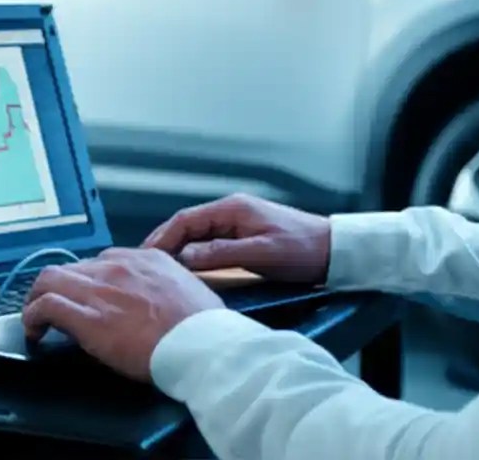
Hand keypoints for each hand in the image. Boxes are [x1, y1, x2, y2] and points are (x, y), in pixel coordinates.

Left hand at [21, 247, 223, 381]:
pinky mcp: (88, 317)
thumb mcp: (189, 289)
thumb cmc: (203, 326)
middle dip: (60, 287)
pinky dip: (33, 316)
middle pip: (73, 267)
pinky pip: (46, 305)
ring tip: (37, 317)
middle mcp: (118, 266)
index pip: (103, 261)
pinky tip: (35, 331)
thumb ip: (168, 287)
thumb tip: (161, 301)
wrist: (202, 343)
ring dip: (38, 297)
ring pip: (50, 279)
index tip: (89, 297)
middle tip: (57, 307)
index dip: (90, 281)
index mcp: (145, 258)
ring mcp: (100, 289)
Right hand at [142, 193, 331, 284]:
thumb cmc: (302, 249)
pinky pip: (211, 243)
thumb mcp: (261, 253)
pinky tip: (186, 269)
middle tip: (144, 264)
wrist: (334, 251)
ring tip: (160, 269)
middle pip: (188, 225)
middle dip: (165, 242)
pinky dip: (195, 254)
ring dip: (179, 249)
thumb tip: (185, 256)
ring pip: (198, 235)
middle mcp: (232, 211)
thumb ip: (222, 253)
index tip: (146, 256)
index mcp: (233, 209)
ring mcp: (238, 223)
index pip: (187, 219)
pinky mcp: (245, 236)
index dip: (163, 237)